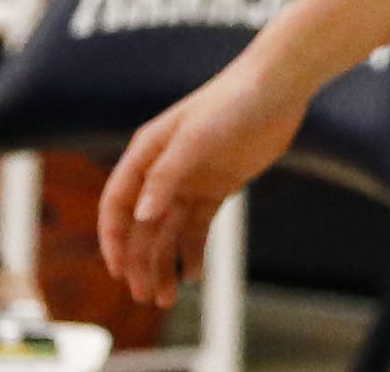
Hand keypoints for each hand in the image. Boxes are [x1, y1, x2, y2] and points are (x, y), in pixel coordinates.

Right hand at [99, 54, 310, 307]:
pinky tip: (194, 274)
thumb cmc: (230, 103)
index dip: (113, 238)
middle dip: (140, 262)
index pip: (118, 202)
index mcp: (147, 153)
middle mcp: (163, 169)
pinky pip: (198, 227)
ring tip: (167, 298)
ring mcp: (190, 180)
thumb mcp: (194, 138)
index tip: (117, 272)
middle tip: (148, 297)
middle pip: (142, 225)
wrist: (276, 90)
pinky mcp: (217, 187)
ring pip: (168, 231)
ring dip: (163, 264)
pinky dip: (193, 252)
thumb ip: (165, 175)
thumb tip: (139, 216)